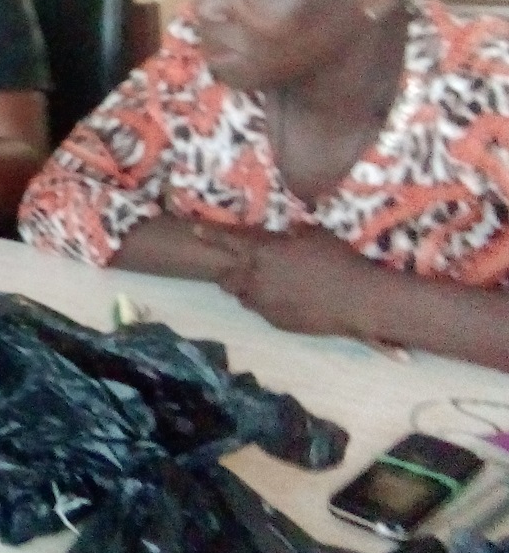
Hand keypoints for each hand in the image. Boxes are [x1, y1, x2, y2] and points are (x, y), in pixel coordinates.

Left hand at [204, 224, 379, 337]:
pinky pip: (260, 310)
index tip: (195, 231)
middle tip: (233, 264)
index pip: (226, 243)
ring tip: (256, 282)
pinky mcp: (276, 321)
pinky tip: (277, 298)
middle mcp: (256, 278)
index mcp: (262, 253)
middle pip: (227, 275)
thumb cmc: (339, 260)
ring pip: (241, 296)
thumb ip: (292, 233)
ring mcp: (264, 303)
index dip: (209, 236)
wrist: (357, 300)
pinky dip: (262, 303)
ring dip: (243, 288)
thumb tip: (287, 231)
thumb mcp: (314, 235)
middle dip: (227, 269)